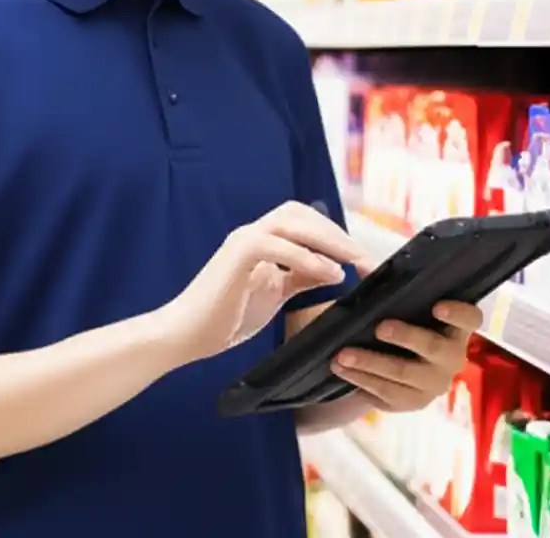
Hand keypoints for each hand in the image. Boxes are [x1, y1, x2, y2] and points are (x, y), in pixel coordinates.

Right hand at [157, 201, 368, 365]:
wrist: (186, 334)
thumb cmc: (225, 318)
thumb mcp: (274, 295)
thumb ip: (300, 278)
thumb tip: (333, 270)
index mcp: (260, 242)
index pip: (301, 221)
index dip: (331, 234)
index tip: (359, 257)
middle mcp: (251, 234)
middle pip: (300, 214)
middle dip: (335, 233)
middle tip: (363, 257)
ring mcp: (242, 241)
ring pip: (291, 221)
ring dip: (327, 239)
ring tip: (353, 260)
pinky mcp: (237, 255)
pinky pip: (277, 245)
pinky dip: (307, 257)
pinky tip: (329, 273)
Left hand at [330, 301, 483, 412]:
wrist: (390, 369)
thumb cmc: (400, 326)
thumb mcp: (398, 307)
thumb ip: (388, 289)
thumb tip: (360, 267)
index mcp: (455, 328)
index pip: (470, 318)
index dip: (459, 314)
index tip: (437, 306)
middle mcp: (452, 357)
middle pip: (435, 347)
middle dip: (407, 336)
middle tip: (380, 327)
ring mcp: (434, 383)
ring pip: (404, 373)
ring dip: (371, 362)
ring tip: (342, 355)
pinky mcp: (413, 402)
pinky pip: (387, 392)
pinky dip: (361, 379)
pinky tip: (341, 369)